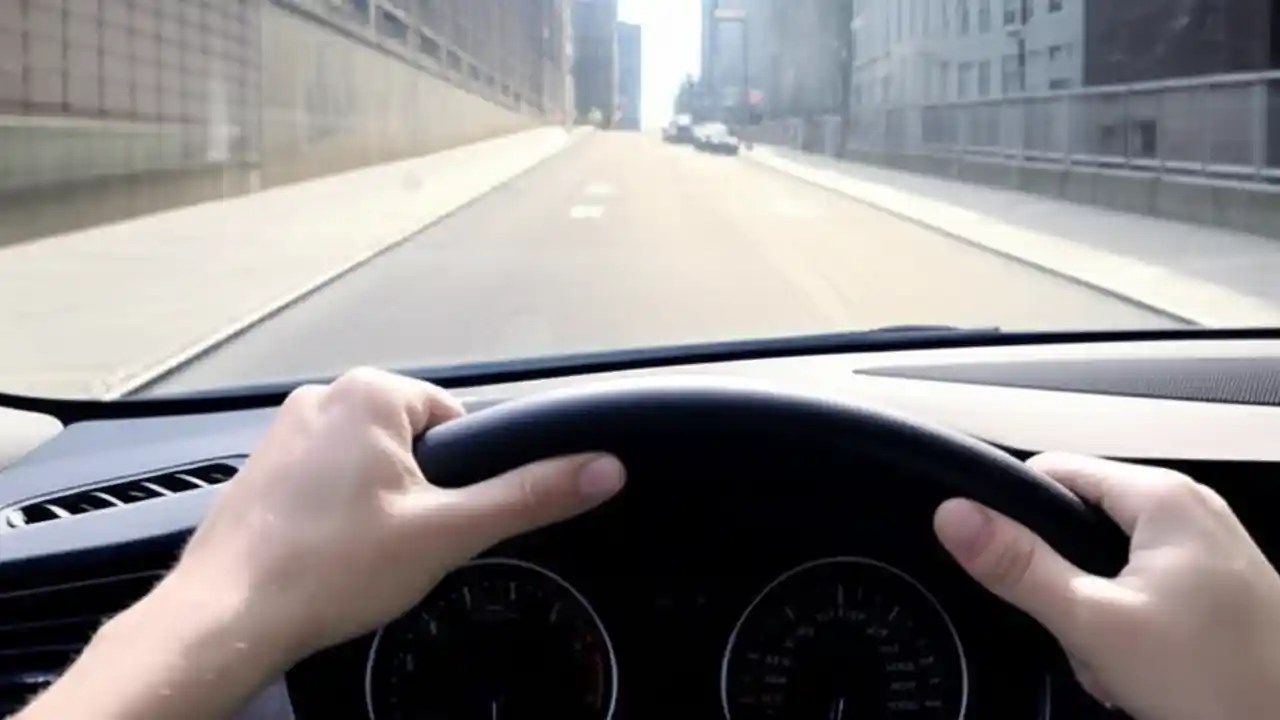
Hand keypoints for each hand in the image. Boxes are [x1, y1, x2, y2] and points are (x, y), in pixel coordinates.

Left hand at [165, 368, 625, 663]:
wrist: (228, 619)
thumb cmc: (327, 570)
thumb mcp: (449, 533)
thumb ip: (530, 495)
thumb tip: (602, 468)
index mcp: (370, 393)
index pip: (456, 421)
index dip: (460, 479)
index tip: (436, 520)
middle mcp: (323, 397)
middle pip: (414, 443)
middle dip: (418, 493)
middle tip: (397, 543)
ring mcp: (285, 432)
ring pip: (371, 465)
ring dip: (379, 505)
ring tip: (357, 552)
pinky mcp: (262, 468)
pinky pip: (328, 479)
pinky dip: (338, 513)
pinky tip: (327, 552)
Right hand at [933, 453, 1279, 719]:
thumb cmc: (1217, 684)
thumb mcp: (1093, 623)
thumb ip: (1018, 566)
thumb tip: (956, 516)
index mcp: (1164, 498)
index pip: (1052, 470)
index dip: (1018, 516)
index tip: (1016, 566)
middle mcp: (1194, 508)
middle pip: (1081, 520)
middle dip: (1066, 578)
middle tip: (1082, 629)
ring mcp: (1212, 546)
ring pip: (1111, 559)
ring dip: (1098, 607)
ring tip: (1116, 653)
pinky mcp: (1220, 583)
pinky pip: (1146, 584)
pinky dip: (1131, 619)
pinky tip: (1142, 659)